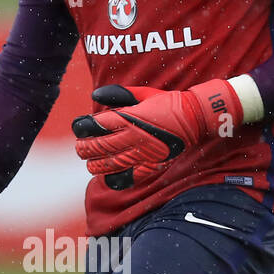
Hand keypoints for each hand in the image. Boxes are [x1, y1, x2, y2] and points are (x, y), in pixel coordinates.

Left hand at [72, 80, 243, 188]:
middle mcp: (135, 137)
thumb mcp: (143, 94)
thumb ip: (119, 95)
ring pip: (113, 163)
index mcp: (131, 118)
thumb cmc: (168, 103)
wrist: (194, 117)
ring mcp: (144, 153)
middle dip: (86, 149)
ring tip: (90, 164)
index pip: (99, 126)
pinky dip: (118, 178)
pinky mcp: (153, 164)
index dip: (85, 129)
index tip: (79, 129)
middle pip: (102, 146)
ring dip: (97, 165)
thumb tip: (95, 96)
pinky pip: (132, 175)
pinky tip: (108, 178)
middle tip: (80, 149)